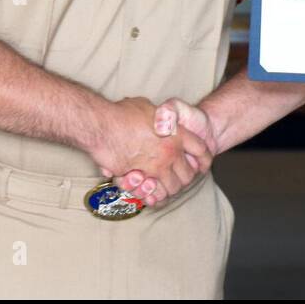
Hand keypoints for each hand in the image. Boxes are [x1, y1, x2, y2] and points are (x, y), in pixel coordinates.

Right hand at [89, 97, 211, 206]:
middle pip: (189, 173)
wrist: (100, 124)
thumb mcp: (150, 107)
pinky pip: (153, 193)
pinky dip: (152, 196)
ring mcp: (156, 167)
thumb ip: (160, 116)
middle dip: (186, 177)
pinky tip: (150, 194)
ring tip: (162, 186)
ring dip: (169, 189)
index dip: (204, 157)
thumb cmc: (122, 113)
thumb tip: (161, 119)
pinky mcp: (140, 178)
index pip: (201, 149)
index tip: (203, 163)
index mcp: (177, 134)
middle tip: (179, 177)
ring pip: (172, 187)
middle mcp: (170, 152)